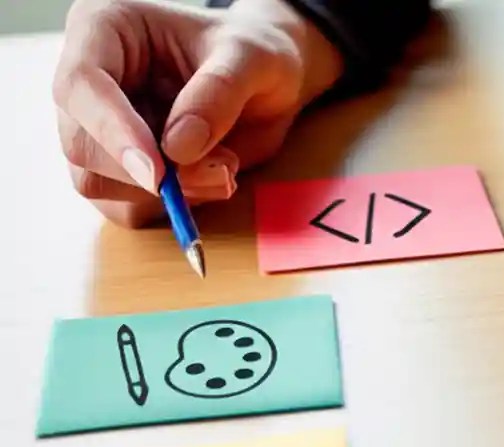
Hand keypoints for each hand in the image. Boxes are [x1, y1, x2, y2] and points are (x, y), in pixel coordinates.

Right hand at [54, 0, 343, 227]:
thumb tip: (178, 149)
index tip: (159, 173)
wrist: (270, 80)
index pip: (81, 85)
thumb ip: (218, 94)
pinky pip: (126, 207)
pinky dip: (171, 208)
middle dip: (149, 174)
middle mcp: (89, 81)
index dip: (114, 133)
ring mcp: (99, 128)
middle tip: (221, 171)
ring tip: (226, 168)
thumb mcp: (252, 59)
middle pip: (81, 145)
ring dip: (165, 195)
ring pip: (97, 183)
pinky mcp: (119, 167)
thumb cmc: (254, 54)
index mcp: (105, 29)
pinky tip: (211, 181)